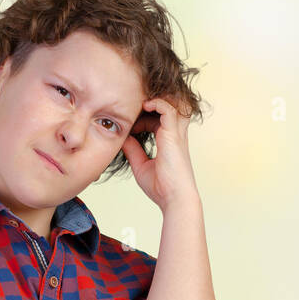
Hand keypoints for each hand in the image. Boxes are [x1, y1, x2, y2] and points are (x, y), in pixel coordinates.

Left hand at [122, 96, 197, 210]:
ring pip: (171, 104)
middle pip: (167, 107)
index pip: (158, 120)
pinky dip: (157, 103)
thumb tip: (123, 138)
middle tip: (132, 110)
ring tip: (139, 103)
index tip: (130, 127)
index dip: (142, 119)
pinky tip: (146, 105)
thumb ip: (133, 150)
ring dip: (155, 101)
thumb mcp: (140, 165)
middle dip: (150, 106)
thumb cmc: (162, 188)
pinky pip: (167, 109)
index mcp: (170, 142)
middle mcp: (175, 135)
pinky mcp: (173, 135)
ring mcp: (175, 133)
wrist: (175, 199)